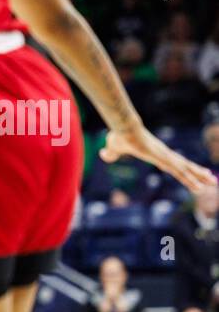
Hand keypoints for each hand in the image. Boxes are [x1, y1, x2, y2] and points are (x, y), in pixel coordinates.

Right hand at [101, 122, 216, 191]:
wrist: (123, 128)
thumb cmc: (119, 136)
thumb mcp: (113, 148)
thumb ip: (110, 154)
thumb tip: (103, 154)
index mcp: (156, 154)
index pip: (173, 165)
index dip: (184, 170)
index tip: (194, 175)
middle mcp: (164, 155)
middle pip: (184, 167)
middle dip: (198, 174)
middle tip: (212, 181)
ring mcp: (165, 156)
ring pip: (185, 169)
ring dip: (199, 177)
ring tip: (213, 183)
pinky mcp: (163, 158)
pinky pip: (178, 170)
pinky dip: (189, 177)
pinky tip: (198, 183)